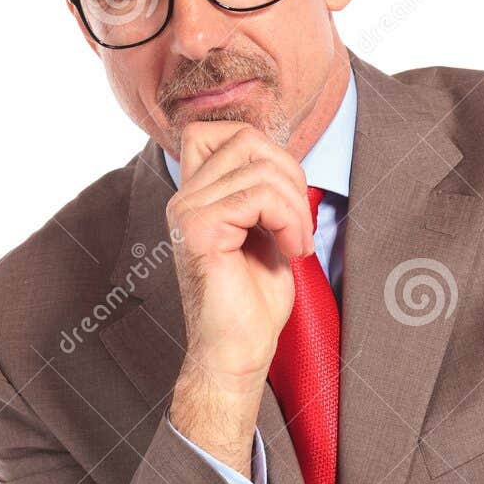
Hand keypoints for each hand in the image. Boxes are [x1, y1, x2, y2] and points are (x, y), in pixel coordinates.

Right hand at [166, 121, 314, 395]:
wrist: (236, 353)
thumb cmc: (252, 304)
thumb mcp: (265, 233)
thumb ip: (264, 192)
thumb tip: (284, 157)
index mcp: (196, 196)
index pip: (218, 130)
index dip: (261, 147)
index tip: (284, 196)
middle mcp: (184, 198)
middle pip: (244, 137)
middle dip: (289, 171)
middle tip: (300, 221)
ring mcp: (186, 211)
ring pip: (258, 165)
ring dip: (295, 203)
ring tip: (297, 242)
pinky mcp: (198, 229)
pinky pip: (258, 194)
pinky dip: (288, 218)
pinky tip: (292, 250)